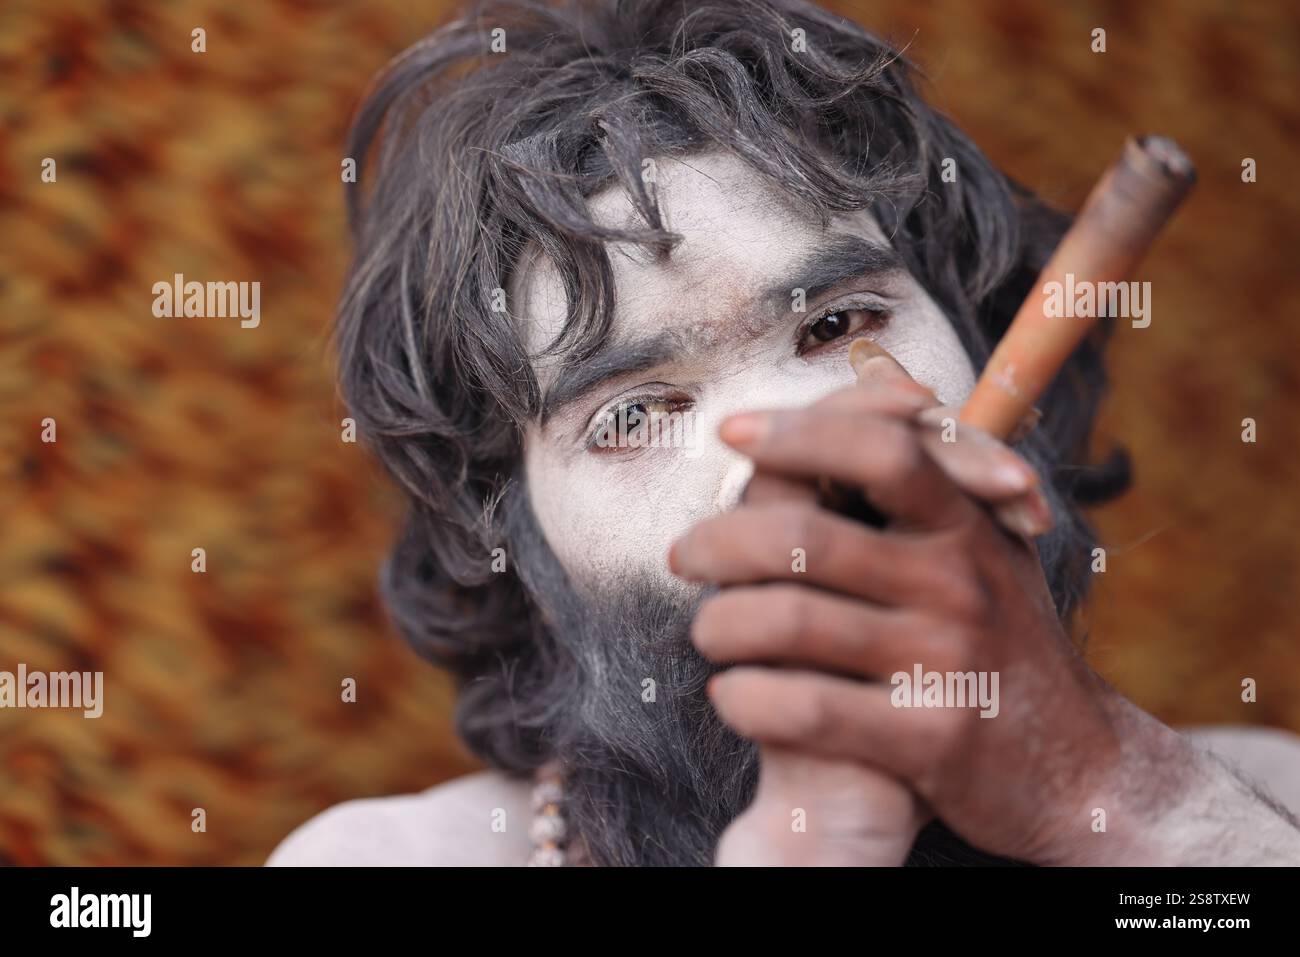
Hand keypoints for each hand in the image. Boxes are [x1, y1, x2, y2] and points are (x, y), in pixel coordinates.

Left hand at [686, 342, 1057, 864]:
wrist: (1079, 769)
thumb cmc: (1003, 641)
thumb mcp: (985, 544)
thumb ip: (929, 467)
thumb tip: (874, 366)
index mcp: (967, 526)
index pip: (881, 449)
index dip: (798, 430)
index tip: (729, 429)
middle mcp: (961, 584)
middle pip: (803, 535)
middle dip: (717, 542)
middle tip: (684, 557)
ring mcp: (947, 663)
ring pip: (786, 622)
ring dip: (718, 625)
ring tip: (707, 632)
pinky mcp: (929, 741)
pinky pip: (802, 710)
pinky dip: (744, 701)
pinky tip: (732, 697)